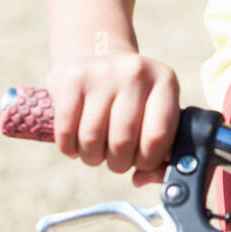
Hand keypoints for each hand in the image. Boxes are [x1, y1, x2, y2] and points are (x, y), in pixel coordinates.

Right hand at [45, 51, 179, 179]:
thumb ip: (160, 148)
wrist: (97, 52)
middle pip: (123, 141)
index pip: (158, 136)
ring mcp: (103, 72)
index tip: (140, 162)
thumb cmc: (131, 97)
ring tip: (95, 150)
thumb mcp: (154, 109)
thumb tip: (144, 178)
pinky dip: (69, 147)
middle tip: (115, 159)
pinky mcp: (72, 78)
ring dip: (91, 157)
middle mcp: (136, 72)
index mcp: (165, 81)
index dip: (147, 160)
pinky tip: (75, 143)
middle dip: (117, 163)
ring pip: (92, 139)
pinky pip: (66, 130)